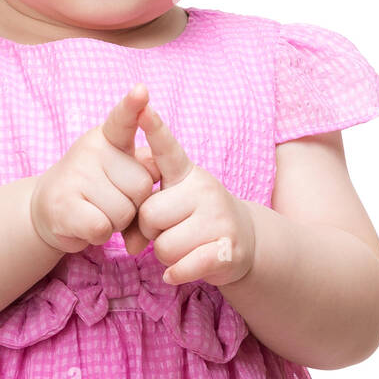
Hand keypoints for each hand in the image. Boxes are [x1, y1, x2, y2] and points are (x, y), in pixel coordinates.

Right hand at [29, 84, 162, 253]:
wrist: (48, 209)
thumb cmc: (97, 189)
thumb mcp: (123, 171)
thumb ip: (145, 171)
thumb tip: (155, 174)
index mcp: (109, 137)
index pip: (122, 119)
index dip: (133, 106)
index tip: (141, 90)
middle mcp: (91, 150)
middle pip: (142, 187)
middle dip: (134, 204)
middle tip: (110, 199)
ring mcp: (75, 175)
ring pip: (124, 212)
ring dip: (117, 223)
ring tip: (97, 210)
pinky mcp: (63, 205)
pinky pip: (102, 228)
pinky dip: (99, 235)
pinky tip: (86, 224)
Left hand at [126, 103, 256, 285]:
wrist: (245, 240)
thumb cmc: (196, 218)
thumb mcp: (174, 203)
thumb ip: (149, 210)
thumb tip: (134, 243)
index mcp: (187, 173)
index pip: (168, 148)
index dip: (155, 127)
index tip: (143, 105)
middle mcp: (204, 189)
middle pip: (149, 214)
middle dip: (150, 230)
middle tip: (170, 229)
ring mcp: (218, 218)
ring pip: (163, 246)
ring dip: (165, 254)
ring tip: (183, 246)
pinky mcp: (226, 249)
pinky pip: (183, 266)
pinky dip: (177, 273)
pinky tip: (181, 270)